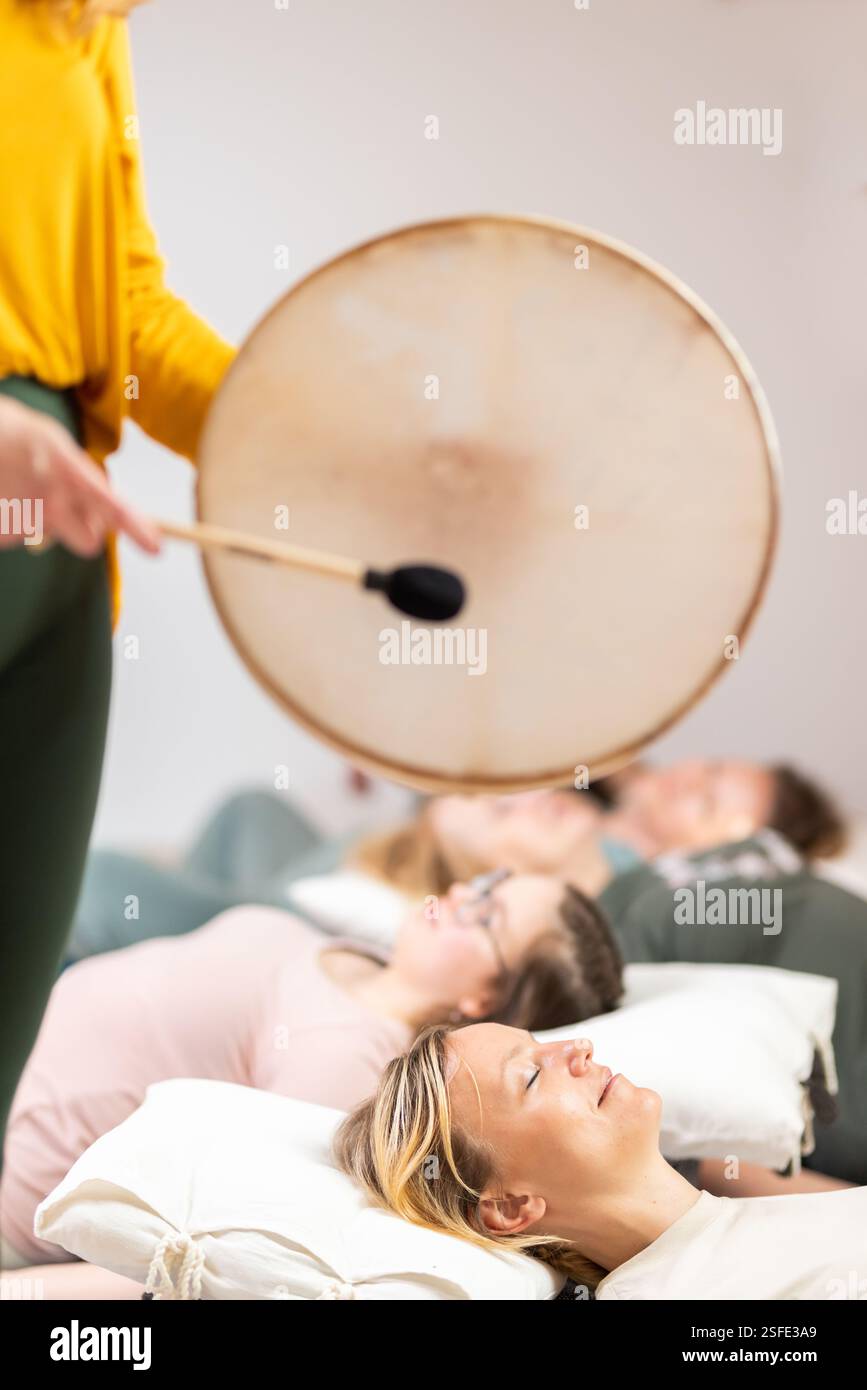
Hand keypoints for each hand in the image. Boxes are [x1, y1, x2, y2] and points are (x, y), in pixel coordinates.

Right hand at [0, 395, 161, 555]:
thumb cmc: (3, 429)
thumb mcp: (45, 438)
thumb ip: (74, 471)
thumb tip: (98, 499)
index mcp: (65, 466)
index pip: (112, 505)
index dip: (137, 527)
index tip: (157, 547)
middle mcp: (49, 498)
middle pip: (88, 541)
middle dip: (86, 533)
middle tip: (72, 513)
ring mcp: (24, 518)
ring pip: (49, 535)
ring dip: (42, 521)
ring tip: (17, 486)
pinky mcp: (3, 533)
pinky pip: (18, 534)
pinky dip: (12, 519)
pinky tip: (1, 493)